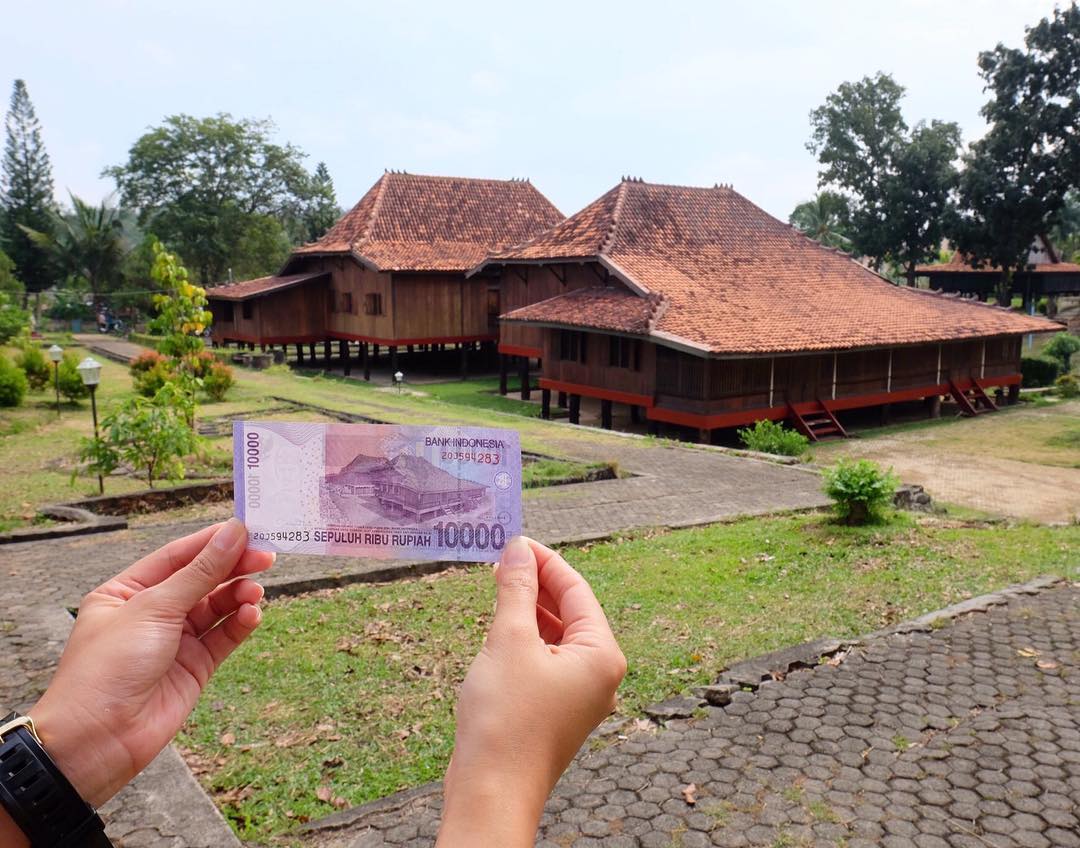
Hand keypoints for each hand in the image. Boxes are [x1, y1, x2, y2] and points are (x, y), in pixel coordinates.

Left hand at [27, 519, 273, 807]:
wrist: (97, 741)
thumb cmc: (107, 668)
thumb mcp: (154, 609)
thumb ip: (200, 572)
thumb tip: (233, 533)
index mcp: (127, 591)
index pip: (177, 556)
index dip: (212, 541)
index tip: (248, 529)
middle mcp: (151, 613)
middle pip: (202, 580)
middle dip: (233, 567)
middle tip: (266, 556)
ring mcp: (174, 641)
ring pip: (217, 608)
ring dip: (239, 596)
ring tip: (256, 592)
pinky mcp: (194, 668)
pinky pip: (224, 637)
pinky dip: (240, 624)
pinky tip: (252, 615)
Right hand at [437, 537, 625, 847]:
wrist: (491, 792)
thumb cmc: (506, 718)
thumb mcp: (509, 640)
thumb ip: (516, 589)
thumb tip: (517, 549)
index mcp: (601, 654)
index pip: (577, 590)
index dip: (545, 561)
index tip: (515, 542)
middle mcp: (599, 674)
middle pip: (570, 612)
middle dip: (536, 584)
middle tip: (502, 561)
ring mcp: (578, 695)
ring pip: (555, 637)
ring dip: (528, 611)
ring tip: (497, 588)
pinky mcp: (555, 711)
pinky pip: (544, 661)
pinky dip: (524, 640)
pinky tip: (499, 629)